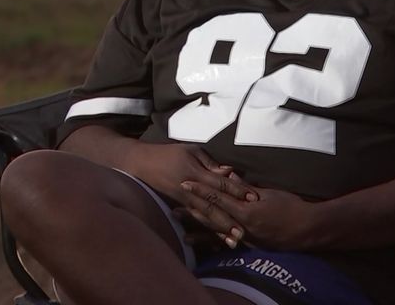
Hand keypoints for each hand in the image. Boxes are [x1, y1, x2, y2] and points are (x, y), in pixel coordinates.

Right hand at [124, 143, 256, 239]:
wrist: (141, 164)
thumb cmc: (169, 154)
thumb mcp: (191, 151)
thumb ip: (210, 163)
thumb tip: (229, 172)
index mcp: (195, 173)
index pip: (219, 183)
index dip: (236, 190)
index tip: (253, 198)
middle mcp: (189, 190)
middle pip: (212, 206)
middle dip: (228, 220)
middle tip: (244, 232)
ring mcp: (183, 201)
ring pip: (204, 218)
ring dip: (218, 230)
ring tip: (232, 242)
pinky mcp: (178, 208)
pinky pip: (194, 221)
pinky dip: (204, 232)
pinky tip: (214, 243)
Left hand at [180, 174, 316, 251]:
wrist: (307, 230)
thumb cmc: (290, 207)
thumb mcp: (268, 193)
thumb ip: (246, 188)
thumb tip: (228, 177)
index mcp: (246, 209)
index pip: (218, 196)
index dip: (200, 190)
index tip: (185, 183)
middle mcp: (242, 225)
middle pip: (212, 215)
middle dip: (192, 209)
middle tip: (173, 204)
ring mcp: (245, 237)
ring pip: (216, 231)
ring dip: (197, 227)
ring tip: (180, 224)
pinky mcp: (249, 245)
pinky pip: (226, 242)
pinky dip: (212, 241)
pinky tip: (200, 243)